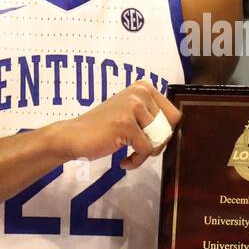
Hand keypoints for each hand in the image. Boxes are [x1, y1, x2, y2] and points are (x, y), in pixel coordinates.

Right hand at [53, 81, 179, 169]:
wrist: (73, 136)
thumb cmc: (102, 128)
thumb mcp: (131, 113)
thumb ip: (152, 116)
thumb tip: (175, 128)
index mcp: (143, 87)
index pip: (174, 114)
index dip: (165, 133)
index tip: (149, 140)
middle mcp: (140, 93)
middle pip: (168, 128)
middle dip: (156, 144)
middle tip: (139, 149)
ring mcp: (133, 107)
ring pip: (158, 140)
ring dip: (145, 154)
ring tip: (130, 155)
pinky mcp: (126, 124)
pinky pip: (146, 150)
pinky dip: (136, 161)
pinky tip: (123, 161)